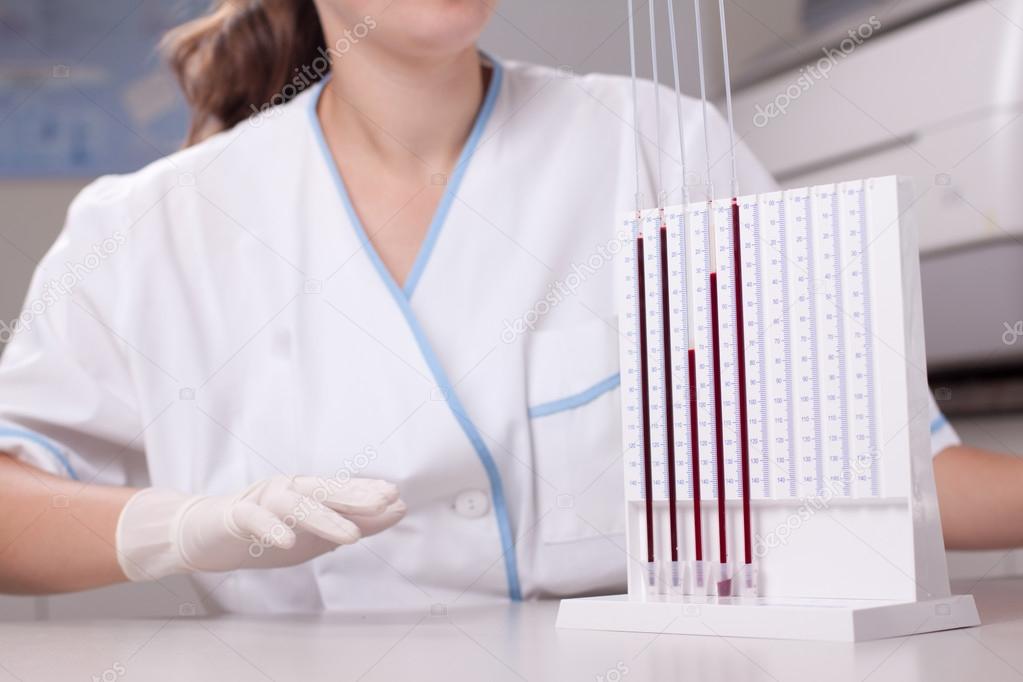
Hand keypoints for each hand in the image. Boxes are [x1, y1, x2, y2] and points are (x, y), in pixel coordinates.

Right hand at [115, 475, 405, 580]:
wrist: (203, 536)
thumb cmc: (264, 534)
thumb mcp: (314, 537)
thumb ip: (355, 524)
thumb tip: (397, 511)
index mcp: (307, 493)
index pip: (341, 490)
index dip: (367, 492)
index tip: (396, 497)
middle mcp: (287, 490)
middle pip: (323, 490)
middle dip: (355, 495)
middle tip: (385, 502)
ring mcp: (261, 500)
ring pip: (295, 505)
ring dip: (324, 519)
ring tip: (351, 536)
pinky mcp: (234, 515)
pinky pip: (254, 519)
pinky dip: (272, 528)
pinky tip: (289, 541)